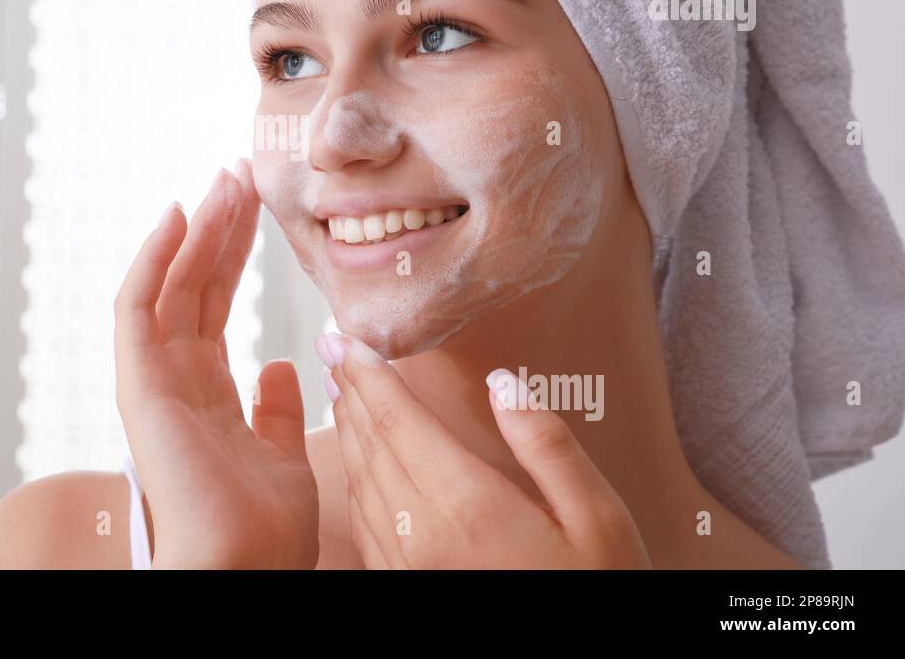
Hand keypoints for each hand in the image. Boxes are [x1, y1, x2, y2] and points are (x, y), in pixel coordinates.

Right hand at [114, 160, 318, 568]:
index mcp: (207, 397)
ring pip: (169, 286)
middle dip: (218, 229)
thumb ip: (277, 411)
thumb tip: (278, 366)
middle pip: (195, 287)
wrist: (245, 569)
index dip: (234, 255)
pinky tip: (177, 213)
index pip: (216, 307)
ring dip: (195, 229)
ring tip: (224, 179)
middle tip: (240, 173)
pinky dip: (152, 258)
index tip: (255, 206)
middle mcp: (176, 382)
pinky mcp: (138, 384)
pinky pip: (136, 308)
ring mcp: (154, 381)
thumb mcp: (286, 457)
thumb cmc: (268, 532)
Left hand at [317, 332, 650, 568]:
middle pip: (371, 445)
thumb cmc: (599, 594)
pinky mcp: (402, 587)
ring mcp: (406, 566)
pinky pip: (367, 525)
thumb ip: (547, 446)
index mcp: (469, 505)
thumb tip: (504, 382)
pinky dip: (358, 480)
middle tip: (335, 351)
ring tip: (344, 393)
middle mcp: (423, 535)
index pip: (399, 420)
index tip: (345, 339)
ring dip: (348, 432)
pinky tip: (363, 463)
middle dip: (351, 392)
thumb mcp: (598, 521)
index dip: (368, 374)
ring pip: (361, 484)